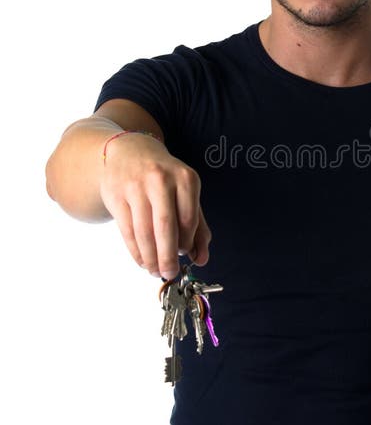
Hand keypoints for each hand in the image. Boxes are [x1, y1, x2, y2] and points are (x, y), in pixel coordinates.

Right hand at [98, 132, 211, 278]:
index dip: (186, 242)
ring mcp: (135, 185)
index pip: (188, 219)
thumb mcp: (187, 195)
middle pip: (165, 226)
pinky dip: (135, 251)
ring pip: (143, 231)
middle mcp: (160, 178)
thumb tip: (202, 259)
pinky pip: (127, 230)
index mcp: (185, 178)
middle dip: (168, 256)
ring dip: (150, 257)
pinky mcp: (115, 195)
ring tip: (155, 270)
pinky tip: (142, 260)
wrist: (131, 152)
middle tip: (170, 273)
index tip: (183, 254)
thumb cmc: (165, 179)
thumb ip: (198, 227)